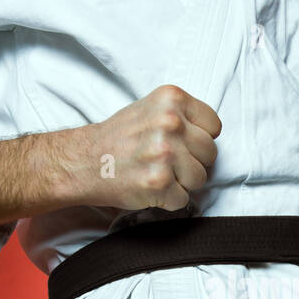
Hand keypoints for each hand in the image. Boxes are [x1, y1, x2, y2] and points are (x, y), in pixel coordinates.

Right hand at [81, 84, 221, 210]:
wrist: (84, 161)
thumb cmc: (118, 138)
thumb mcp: (151, 109)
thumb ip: (182, 116)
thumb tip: (210, 136)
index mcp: (172, 98)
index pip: (214, 126)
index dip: (200, 139)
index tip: (183, 144)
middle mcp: (170, 122)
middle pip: (210, 153)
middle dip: (192, 162)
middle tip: (166, 161)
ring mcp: (165, 152)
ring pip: (201, 178)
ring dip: (182, 182)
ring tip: (157, 172)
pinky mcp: (159, 181)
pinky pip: (183, 199)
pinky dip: (168, 199)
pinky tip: (150, 186)